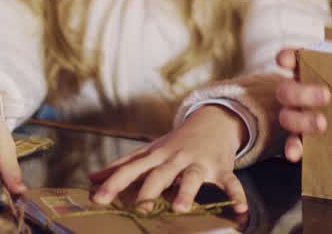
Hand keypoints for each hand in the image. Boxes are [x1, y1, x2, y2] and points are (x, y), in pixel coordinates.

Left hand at [88, 105, 249, 213]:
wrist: (213, 121)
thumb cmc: (175, 143)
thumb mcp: (149, 151)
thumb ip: (123, 166)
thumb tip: (91, 178)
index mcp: (156, 155)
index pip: (131, 169)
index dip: (114, 183)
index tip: (98, 198)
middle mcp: (177, 158)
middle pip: (161, 174)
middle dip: (150, 190)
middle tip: (140, 209)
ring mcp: (200, 162)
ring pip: (193, 177)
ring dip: (187, 191)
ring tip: (181, 208)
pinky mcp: (222, 168)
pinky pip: (230, 182)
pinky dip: (236, 194)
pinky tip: (240, 209)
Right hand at [273, 48, 329, 161]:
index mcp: (312, 73)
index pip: (294, 59)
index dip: (287, 57)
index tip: (284, 60)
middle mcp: (300, 93)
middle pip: (287, 91)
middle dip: (302, 93)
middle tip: (326, 96)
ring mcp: (298, 116)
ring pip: (287, 117)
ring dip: (302, 120)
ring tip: (322, 124)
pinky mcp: (301, 139)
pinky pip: (291, 143)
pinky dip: (292, 147)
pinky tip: (296, 152)